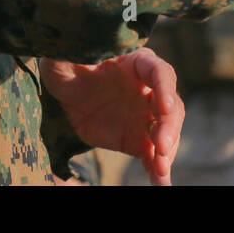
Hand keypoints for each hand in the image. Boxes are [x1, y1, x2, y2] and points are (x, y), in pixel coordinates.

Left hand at [40, 48, 183, 185]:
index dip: (164, 88)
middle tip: (160, 147)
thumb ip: (70, 51)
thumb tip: (71, 47)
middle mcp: (148, 88)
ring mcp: (145, 115)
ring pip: (167, 133)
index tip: (164, 108)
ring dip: (167, 152)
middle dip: (169, 127)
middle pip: (170, 106)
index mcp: (135, 62)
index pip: (159, 71)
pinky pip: (152, 156)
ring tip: (161, 172)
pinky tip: (160, 185)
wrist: (63, 92)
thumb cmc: (66, 63)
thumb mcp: (63, 55)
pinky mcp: (137, 138)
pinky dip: (158, 171)